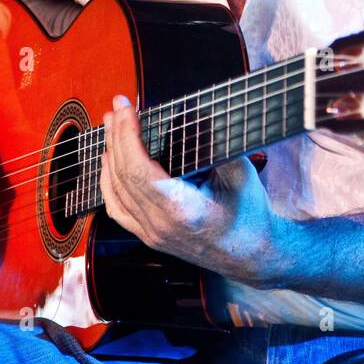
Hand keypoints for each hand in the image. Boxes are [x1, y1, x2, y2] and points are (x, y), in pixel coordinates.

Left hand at [99, 94, 278, 284]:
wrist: (253, 255)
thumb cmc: (250, 216)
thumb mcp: (240, 174)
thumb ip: (216, 145)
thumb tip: (196, 113)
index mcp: (180, 209)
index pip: (137, 169)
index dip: (126, 134)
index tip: (125, 109)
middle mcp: (159, 225)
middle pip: (122, 175)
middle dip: (116, 136)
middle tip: (116, 108)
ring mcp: (151, 234)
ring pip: (115, 191)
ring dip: (111, 154)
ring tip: (111, 125)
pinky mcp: (149, 236)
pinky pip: (117, 209)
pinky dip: (109, 182)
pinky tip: (110, 162)